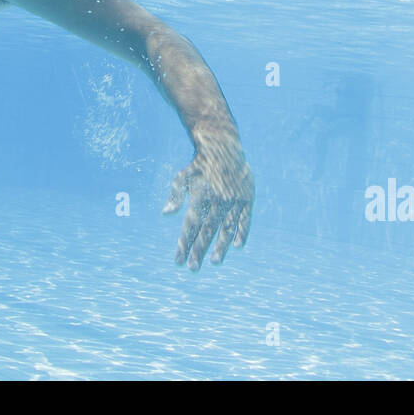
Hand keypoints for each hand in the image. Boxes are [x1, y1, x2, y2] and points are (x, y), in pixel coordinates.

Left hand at [162, 122, 253, 269]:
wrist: (222, 146)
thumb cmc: (199, 165)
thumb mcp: (182, 177)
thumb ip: (175, 196)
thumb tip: (166, 214)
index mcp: (200, 196)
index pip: (190, 226)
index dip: (184, 244)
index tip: (178, 261)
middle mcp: (218, 199)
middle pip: (207, 231)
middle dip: (198, 251)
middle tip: (192, 268)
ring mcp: (234, 199)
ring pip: (227, 228)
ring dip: (220, 247)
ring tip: (214, 262)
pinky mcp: (247, 197)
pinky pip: (245, 219)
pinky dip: (242, 232)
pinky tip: (237, 246)